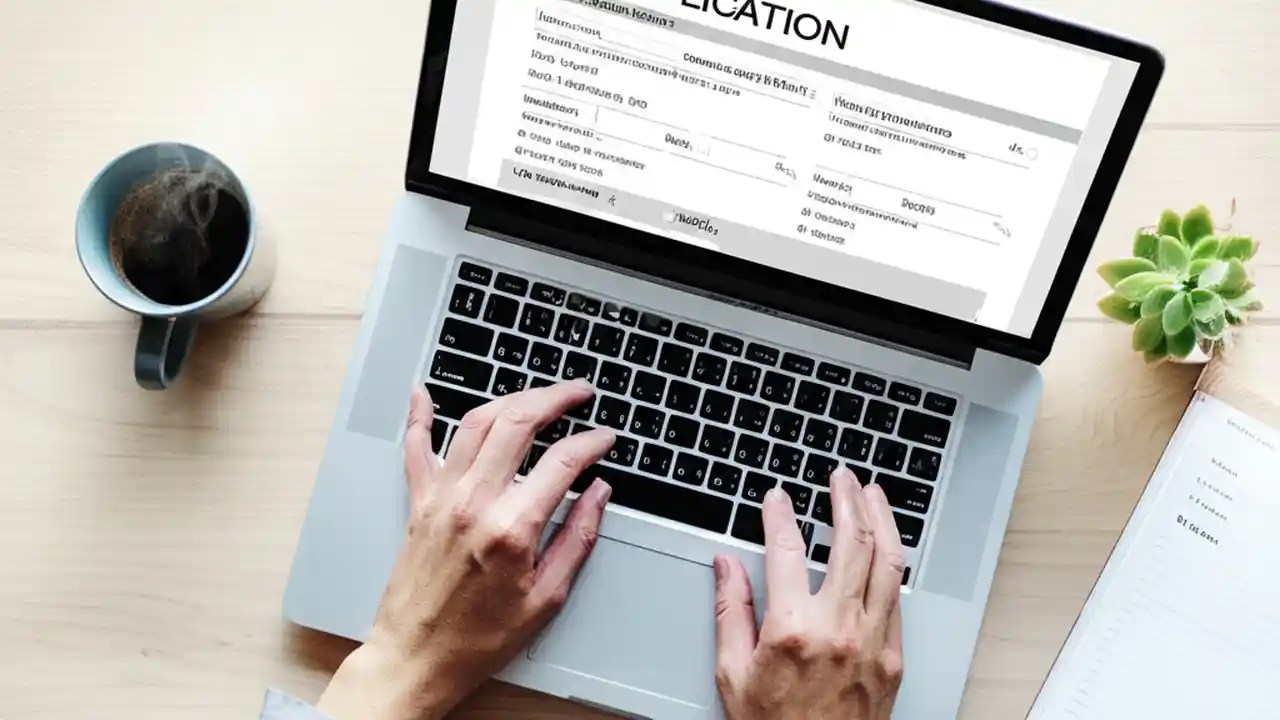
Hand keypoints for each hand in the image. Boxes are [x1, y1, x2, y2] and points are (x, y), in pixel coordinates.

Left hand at [317, 381, 614, 719]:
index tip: (606, 438)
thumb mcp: (547, 598)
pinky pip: (416, 447)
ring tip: (536, 394)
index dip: (592, 442)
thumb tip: (598, 495)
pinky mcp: (419, 503)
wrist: (416, 657)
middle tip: (579, 392)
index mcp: (511, 528)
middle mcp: (474, 502)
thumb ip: (578, 538)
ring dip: (510, 398)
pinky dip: (419, 416)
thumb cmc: (478, 638)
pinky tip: (423, 394)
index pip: (562, 462)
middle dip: (555, 397)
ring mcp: (442, 498)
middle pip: (518, 422)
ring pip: (475, 422)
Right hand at [713, 468, 904, 719]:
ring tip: (873, 495)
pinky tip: (885, 547)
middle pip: (851, 542)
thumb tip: (725, 566)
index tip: (776, 499)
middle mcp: (838, 629)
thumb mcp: (732, 673)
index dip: (780, 515)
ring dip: (881, 520)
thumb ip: (730, 611)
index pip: (787, 550)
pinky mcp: (894, 658)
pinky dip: (892, 563)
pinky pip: (897, 597)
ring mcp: (873, 642)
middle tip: (840, 478)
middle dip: (846, 499)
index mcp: (792, 630)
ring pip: (887, 562)